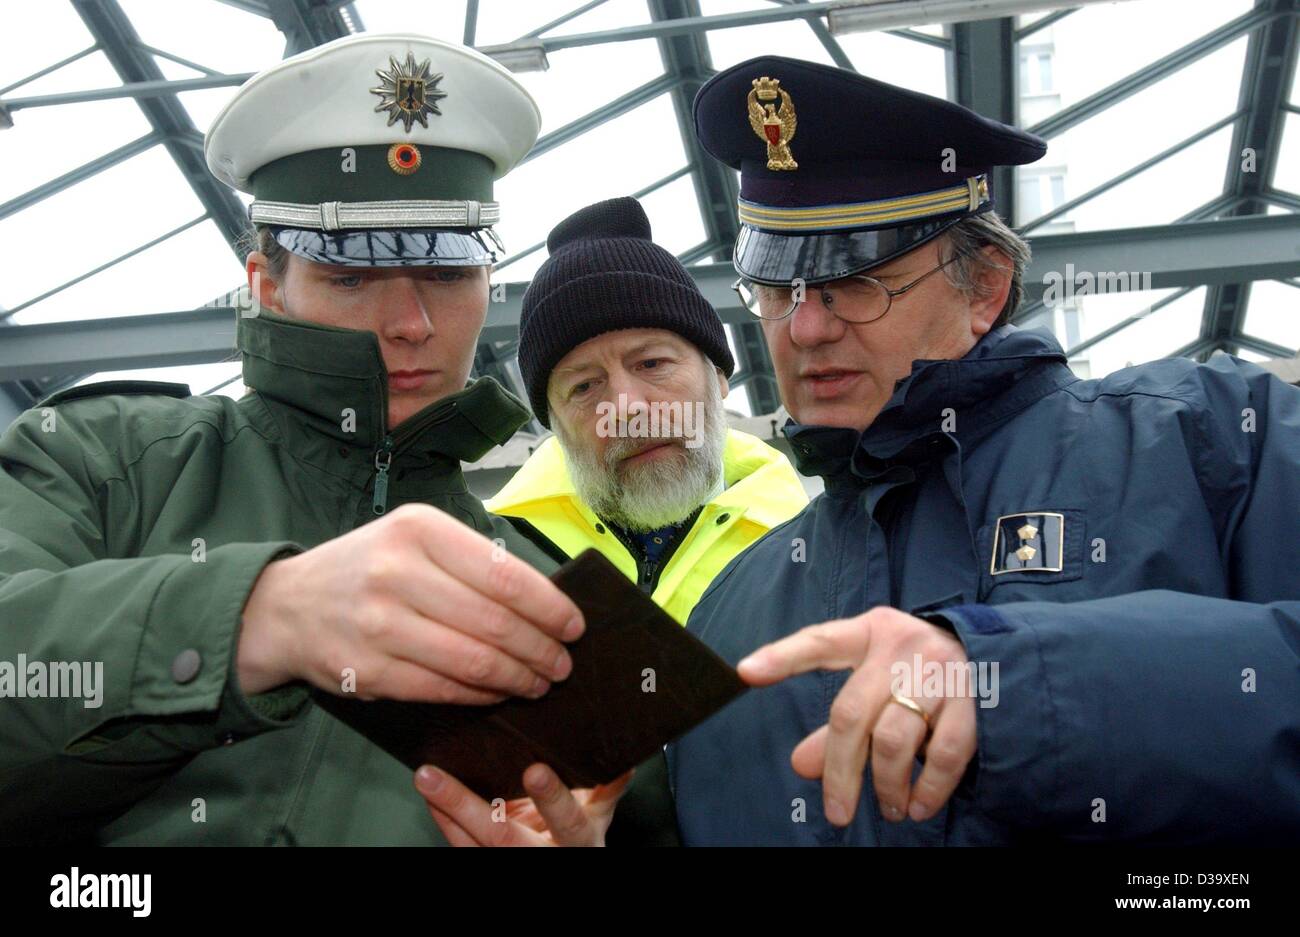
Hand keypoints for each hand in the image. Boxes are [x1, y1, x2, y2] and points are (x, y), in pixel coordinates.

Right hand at [237, 503, 583, 702]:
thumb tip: (544, 601)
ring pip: (473, 661)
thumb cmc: (368, 568)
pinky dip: (481, 694)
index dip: (549, 607)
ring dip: (517, 678)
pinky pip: (443, 689)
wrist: (287, 605)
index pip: (504, 574)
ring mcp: (380, 625)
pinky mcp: (369, 672)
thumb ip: (471, 562)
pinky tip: (498, 692)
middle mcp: (398, 573)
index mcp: (419, 530)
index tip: (574, 626)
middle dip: (541, 649)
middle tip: (563, 664)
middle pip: (495, 622)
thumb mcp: (414, 539)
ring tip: (539, 683)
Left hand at [414, 763, 631, 845]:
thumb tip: (625, 759)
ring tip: (426, 779)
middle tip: (434, 776)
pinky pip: (462, 845)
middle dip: (464, 805)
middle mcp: (539, 856)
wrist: (564, 866)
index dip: (550, 798)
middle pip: (499, 835)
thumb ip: (608, 787)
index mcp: (575, 841)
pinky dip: (444, 819)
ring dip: (444, 809)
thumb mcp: (600, 814)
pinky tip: (430, 797)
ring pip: (470, 843)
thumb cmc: (579, 838)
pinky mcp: (487, 860)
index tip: (535, 770)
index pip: (565, 821)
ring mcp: (509, 862)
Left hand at [737, 606, 975, 825]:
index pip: (820, 642)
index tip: (745, 671)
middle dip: (840, 770)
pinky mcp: (973, 700)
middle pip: (851, 712)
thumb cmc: (920, 670)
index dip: (781, 656)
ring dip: (886, 784)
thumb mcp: (879, 678)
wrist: (996, 655)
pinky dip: (928, 787)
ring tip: (889, 808)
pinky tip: (919, 806)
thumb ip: (840, 722)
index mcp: (870, 633)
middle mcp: (901, 648)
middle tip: (837, 811)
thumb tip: (801, 765)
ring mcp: (938, 672)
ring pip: (893, 738)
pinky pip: (943, 753)